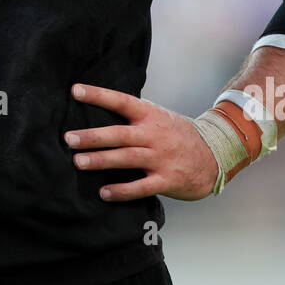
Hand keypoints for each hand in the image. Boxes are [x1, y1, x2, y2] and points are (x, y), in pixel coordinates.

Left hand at [64, 84, 218, 201]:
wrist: (215, 154)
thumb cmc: (178, 135)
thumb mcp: (159, 117)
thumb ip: (134, 116)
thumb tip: (98, 111)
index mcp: (151, 115)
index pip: (121, 101)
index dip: (98, 95)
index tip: (75, 91)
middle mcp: (154, 135)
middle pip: (120, 134)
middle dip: (93, 137)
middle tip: (69, 139)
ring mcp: (161, 158)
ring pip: (127, 158)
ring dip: (102, 160)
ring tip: (78, 162)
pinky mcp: (167, 180)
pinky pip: (141, 187)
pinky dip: (122, 191)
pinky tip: (104, 193)